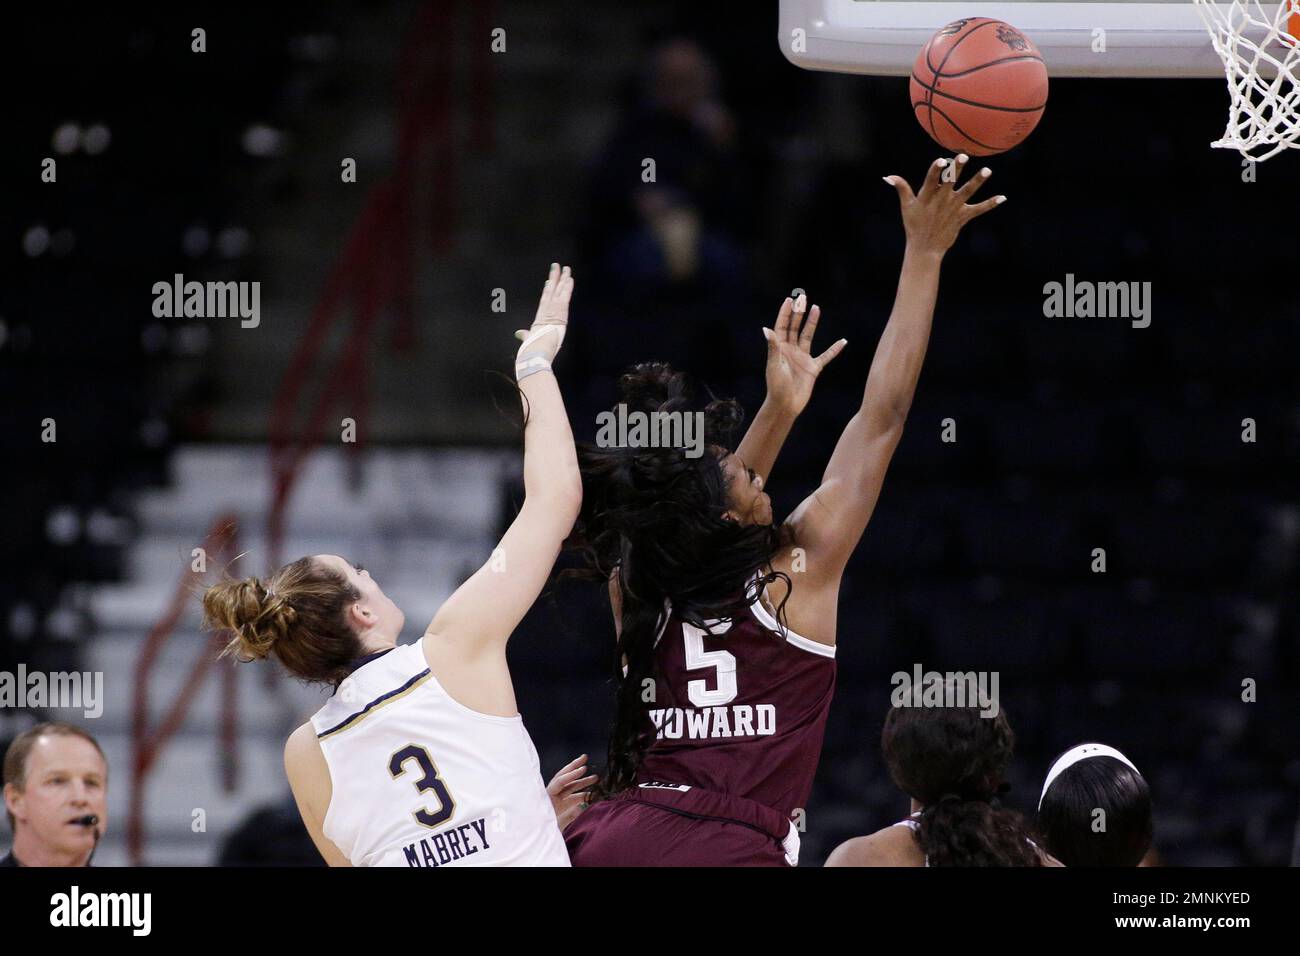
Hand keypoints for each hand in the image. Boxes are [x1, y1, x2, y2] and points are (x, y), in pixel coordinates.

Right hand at [515, 262, 573, 362]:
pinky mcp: (560, 311)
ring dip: (563, 279)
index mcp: (540, 317)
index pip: (545, 300)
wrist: (537, 349)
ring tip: (566, 268)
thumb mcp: (529, 339)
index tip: (550, 281)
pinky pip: (565, 296)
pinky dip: (567, 287)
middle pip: (551, 290)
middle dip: (555, 278)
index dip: (548, 290)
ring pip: (559, 290)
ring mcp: (553, 309)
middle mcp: (546, 310)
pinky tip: (570, 278)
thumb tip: (518, 334)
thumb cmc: (532, 347)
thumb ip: (524, 335)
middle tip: (558, 266)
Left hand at [546, 753, 598, 829]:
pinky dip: (582, 793)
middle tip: (585, 757)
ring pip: (570, 786)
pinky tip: (592, 792)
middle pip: (563, 777)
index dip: (572, 775)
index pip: (560, 781)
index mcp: (547, 798)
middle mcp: (551, 795)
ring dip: (583, 781)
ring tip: (596, 778)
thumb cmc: (544, 832)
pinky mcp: (560, 806)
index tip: (584, 769)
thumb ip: (569, 816)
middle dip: (574, 767)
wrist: (537, 841)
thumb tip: (582, 805)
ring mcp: (556, 800)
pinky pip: (572, 796)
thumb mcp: (557, 825)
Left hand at [761, 292, 846, 416]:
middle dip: (798, 313)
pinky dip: (834, 349)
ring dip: (812, 323)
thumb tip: (766, 328)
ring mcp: (802, 358)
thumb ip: (773, 346)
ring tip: (816, 308)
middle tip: (803, 297)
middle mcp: (790, 351)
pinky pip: (826, 356)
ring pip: (808, 336)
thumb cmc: (776, 386)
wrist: (786, 405)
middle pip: (795, 327)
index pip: (782, 326)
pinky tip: (843, 341)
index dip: (785, 313)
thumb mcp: (774, 365)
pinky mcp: (813, 368)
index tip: (789, 300)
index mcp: (780, 349)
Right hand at [883, 155, 1004, 258]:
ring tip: (988, 170)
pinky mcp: (963, 217)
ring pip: (967, 192)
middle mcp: (941, 201)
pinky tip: (1002, 198)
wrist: (925, 249)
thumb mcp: (906, 206)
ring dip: (977, 181)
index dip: (936, 171)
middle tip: (964, 156)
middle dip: (957, 169)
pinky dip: (990, 204)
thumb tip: (888, 177)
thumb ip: (901, 188)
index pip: (931, 181)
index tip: (941, 161)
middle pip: (950, 182)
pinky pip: (979, 210)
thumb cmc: (914, 225)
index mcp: (927, 197)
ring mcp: (953, 209)